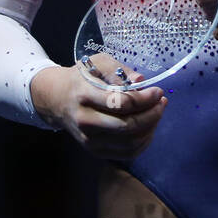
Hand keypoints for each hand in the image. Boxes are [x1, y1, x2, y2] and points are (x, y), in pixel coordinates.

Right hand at [31, 61, 166, 161]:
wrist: (56, 99)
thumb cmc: (81, 78)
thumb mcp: (97, 63)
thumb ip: (119, 70)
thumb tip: (141, 80)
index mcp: (84, 96)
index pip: (120, 103)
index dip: (145, 99)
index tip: (157, 91)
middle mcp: (85, 121)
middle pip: (127, 127)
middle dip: (152, 115)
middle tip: (162, 102)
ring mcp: (89, 140)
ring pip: (129, 143)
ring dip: (150, 128)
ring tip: (157, 112)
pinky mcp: (94, 150)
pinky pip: (126, 153)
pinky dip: (143, 142)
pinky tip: (148, 127)